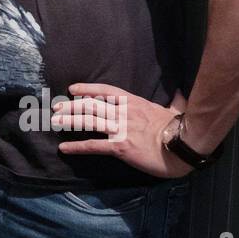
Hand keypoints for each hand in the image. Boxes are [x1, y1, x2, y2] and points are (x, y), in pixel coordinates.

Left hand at [52, 82, 194, 178]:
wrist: (183, 146)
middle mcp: (123, 113)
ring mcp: (120, 129)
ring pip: (88, 121)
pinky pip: (94, 145)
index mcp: (134, 103)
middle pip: (91, 105)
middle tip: (56, 107)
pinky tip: (64, 148)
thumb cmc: (180, 129)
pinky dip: (77, 147)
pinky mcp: (119, 147)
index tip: (73, 89)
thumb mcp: (175, 110)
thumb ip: (174, 101)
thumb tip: (181, 93)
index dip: (87, 89)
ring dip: (70, 121)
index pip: (106, 91)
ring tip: (55, 122)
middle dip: (72, 106)